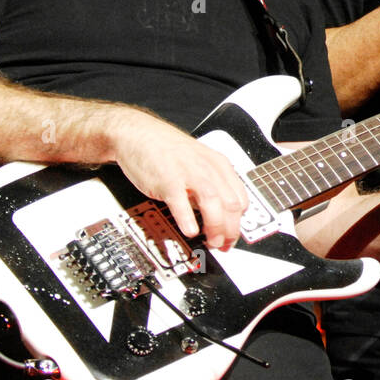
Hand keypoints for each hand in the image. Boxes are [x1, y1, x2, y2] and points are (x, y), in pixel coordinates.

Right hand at [111, 112, 248, 250]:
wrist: (139, 134)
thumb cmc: (168, 151)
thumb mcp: (200, 164)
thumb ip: (212, 186)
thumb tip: (219, 216)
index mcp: (219, 165)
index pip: (241, 199)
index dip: (239, 223)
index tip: (232, 237)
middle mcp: (208, 169)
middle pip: (230, 204)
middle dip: (230, 230)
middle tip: (223, 245)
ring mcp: (188, 173)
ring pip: (213, 202)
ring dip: (215, 227)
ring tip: (211, 242)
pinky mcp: (167, 180)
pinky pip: (181, 202)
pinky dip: (188, 219)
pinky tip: (190, 231)